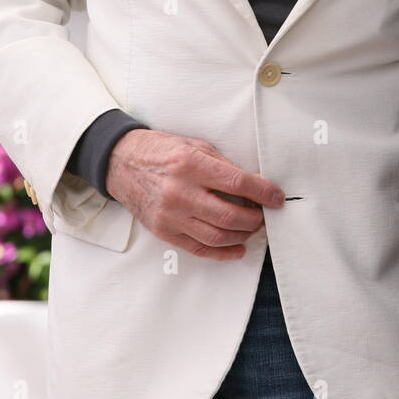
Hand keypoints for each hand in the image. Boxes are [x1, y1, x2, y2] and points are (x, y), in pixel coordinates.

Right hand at [105, 128, 283, 259]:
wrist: (121, 163)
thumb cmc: (161, 151)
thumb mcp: (194, 146)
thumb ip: (222, 165)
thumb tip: (253, 184)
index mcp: (191, 165)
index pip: (238, 182)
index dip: (263, 192)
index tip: (277, 197)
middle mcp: (180, 192)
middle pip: (230, 216)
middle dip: (255, 218)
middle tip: (264, 214)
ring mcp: (171, 215)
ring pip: (217, 236)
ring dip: (242, 235)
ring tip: (252, 228)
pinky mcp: (164, 231)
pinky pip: (199, 249)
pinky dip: (222, 252)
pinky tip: (237, 248)